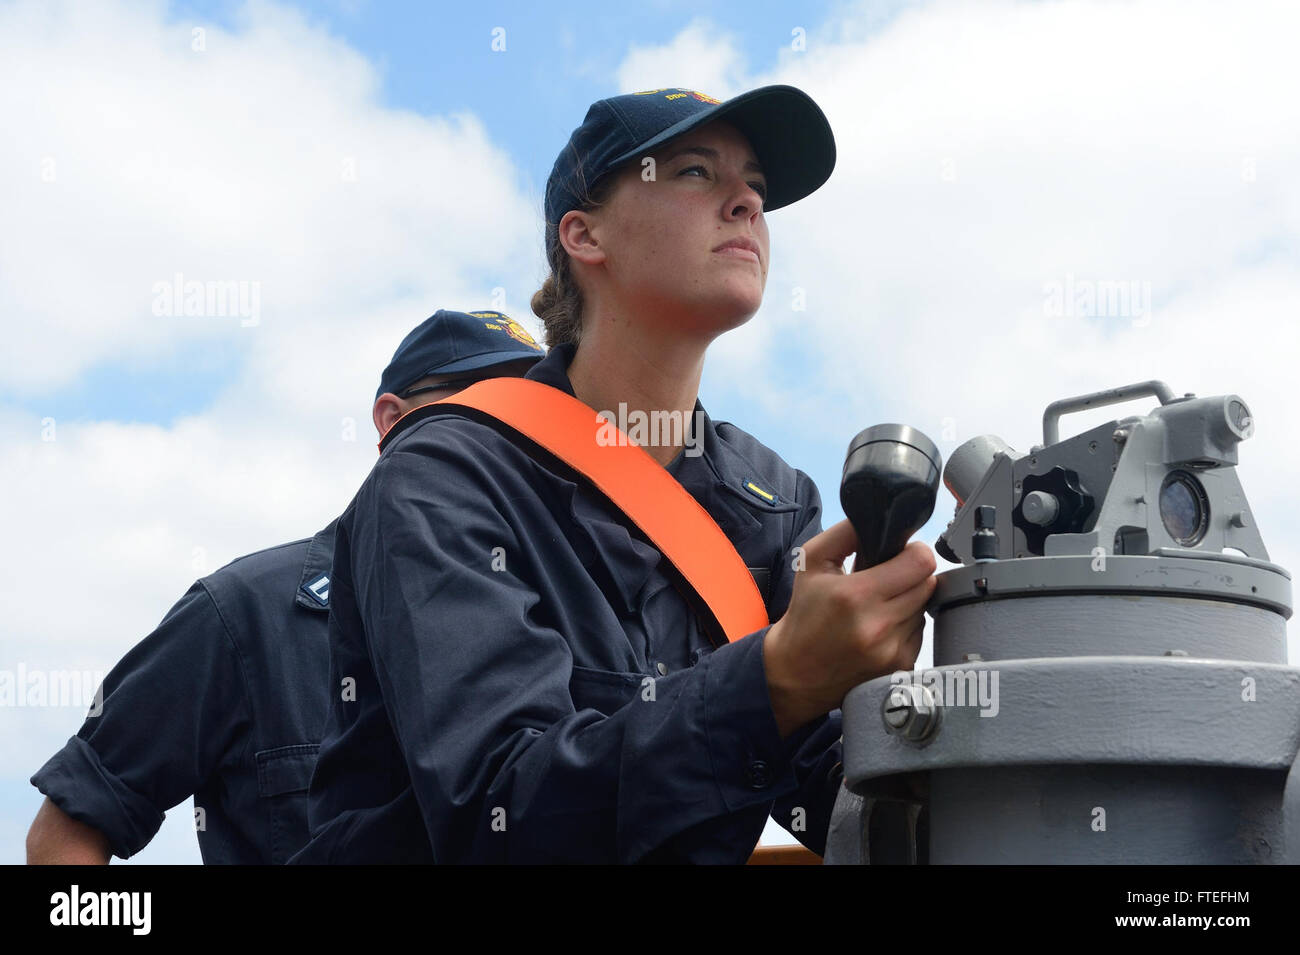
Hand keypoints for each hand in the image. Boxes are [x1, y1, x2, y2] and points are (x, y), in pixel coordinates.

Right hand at [762, 519, 936, 737]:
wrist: (796, 671)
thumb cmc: (805, 613)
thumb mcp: (811, 562)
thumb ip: (846, 533)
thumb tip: (880, 520)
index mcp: (855, 595)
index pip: (921, 561)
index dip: (913, 551)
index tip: (899, 554)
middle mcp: (878, 625)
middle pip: (928, 582)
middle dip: (910, 575)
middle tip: (886, 578)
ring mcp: (892, 650)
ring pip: (925, 607)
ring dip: (908, 601)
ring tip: (878, 605)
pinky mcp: (900, 666)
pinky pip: (920, 632)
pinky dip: (905, 625)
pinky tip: (880, 628)